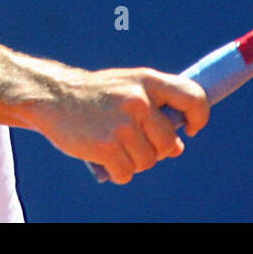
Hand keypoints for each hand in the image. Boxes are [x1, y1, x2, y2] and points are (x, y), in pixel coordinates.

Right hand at [30, 66, 210, 184]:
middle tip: (134, 141)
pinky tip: (106, 157)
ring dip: (134, 161)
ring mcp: (122, 124)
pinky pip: (127, 173)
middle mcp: (139, 101)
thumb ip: (156, 110)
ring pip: (148, 161)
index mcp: (148, 81)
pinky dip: (118, 171)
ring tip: (116, 145)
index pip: (193, 98)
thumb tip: (178, 147)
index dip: (199, 117)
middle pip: (168, 142)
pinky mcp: (106, 146)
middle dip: (155, 149)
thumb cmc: (97, 95)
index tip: (190, 129)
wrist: (54, 97)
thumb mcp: (129, 88)